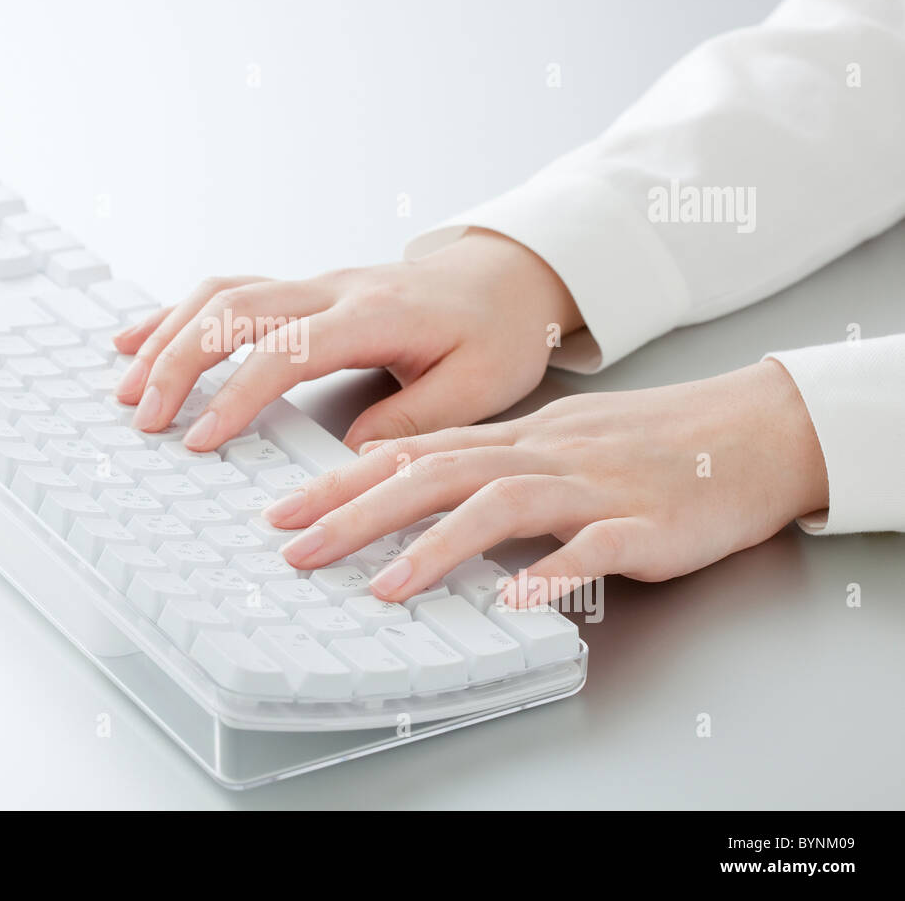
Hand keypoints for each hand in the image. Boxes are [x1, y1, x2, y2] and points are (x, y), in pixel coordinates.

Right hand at [112, 229, 582, 451]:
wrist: (505, 278)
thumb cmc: (495, 331)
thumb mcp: (476, 387)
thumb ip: (410, 422)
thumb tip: (344, 457)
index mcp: (375, 314)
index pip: (287, 349)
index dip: (238, 393)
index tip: (203, 439)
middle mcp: (333, 290)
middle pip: (234, 308)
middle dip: (178, 361)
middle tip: (144, 417)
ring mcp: (313, 285)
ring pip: (221, 294)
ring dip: (167, 336)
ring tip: (127, 386)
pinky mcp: (302, 292)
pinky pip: (228, 291)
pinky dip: (177, 314)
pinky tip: (139, 338)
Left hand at [264, 360, 829, 604]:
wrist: (748, 431)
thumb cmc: (645, 444)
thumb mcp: (552, 446)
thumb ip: (485, 467)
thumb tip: (409, 484)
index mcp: (514, 440)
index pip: (411, 453)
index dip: (341, 481)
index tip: (282, 511)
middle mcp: (541, 456)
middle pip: (435, 475)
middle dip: (359, 512)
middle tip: (296, 549)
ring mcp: (592, 487)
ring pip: (501, 505)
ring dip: (437, 547)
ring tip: (384, 588)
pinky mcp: (645, 522)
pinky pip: (594, 547)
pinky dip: (554, 571)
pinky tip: (517, 600)